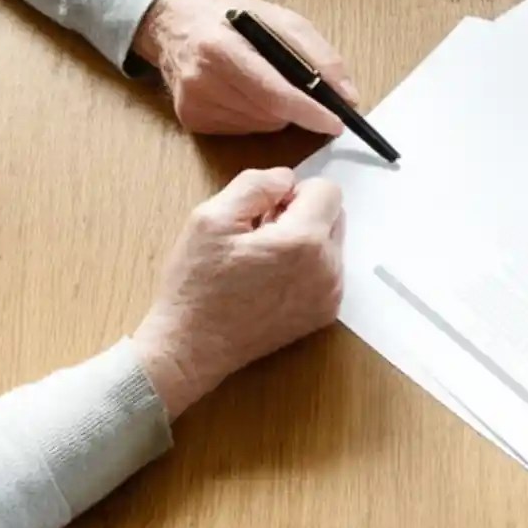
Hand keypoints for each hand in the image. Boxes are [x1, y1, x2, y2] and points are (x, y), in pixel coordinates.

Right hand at [132, 168, 344, 418]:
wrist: (192, 348)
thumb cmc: (197, 284)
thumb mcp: (211, 218)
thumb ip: (255, 185)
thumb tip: (286, 179)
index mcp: (304, 242)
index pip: (328, 190)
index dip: (294, 192)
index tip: (265, 211)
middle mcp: (328, 269)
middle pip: (335, 215)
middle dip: (303, 214)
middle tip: (260, 233)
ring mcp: (330, 295)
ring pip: (332, 243)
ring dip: (305, 240)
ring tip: (263, 259)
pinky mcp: (325, 313)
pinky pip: (328, 271)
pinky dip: (307, 266)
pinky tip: (270, 279)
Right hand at [133, 0, 359, 135]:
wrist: (174, 21)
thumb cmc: (231, 16)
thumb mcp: (280, 19)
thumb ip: (319, 55)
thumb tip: (348, 95)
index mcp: (222, 48)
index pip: (275, 93)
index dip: (309, 111)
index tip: (336, 122)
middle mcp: (202, 79)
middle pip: (271, 113)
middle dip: (297, 107)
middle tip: (302, 89)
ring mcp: (194, 103)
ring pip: (261, 126)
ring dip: (276, 111)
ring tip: (263, 80)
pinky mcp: (192, 119)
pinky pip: (243, 130)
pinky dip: (256, 116)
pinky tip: (244, 92)